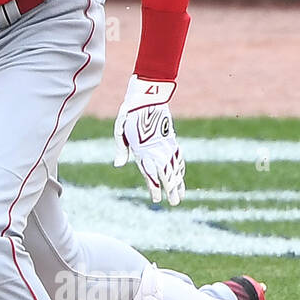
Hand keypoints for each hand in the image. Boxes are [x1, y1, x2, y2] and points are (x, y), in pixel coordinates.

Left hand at [112, 74, 184, 204]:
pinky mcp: (171, 138)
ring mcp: (166, 144)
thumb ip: (121, 149)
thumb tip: (118, 165)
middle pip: (166, 173)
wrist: (148, 95)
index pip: (150, 173)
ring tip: (180, 195)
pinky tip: (181, 175)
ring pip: (174, 167)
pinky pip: (178, 156)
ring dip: (178, 182)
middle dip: (170, 189)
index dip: (154, 187)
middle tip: (175, 203)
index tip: (156, 200)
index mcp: (143, 149)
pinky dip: (180, 167)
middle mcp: (157, 149)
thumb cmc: (130, 112)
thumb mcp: (120, 129)